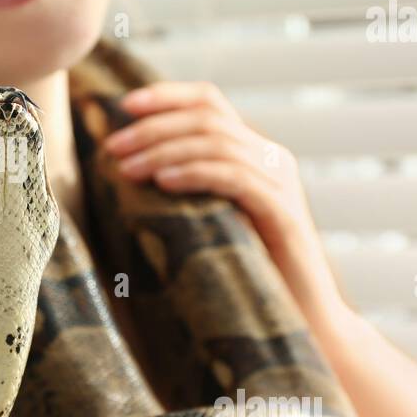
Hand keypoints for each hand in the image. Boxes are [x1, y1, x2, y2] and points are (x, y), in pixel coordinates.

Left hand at [102, 80, 354, 344]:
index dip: (167, 96)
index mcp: (255, 153)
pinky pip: (235, 178)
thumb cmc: (248, 274)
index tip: (123, 105)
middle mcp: (272, 159)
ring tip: (126, 168)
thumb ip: (187, 189)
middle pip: (208, 118)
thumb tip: (126, 171)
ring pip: (216, 144)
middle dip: (154, 127)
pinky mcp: (282, 213)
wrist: (303, 320)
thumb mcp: (212, 219)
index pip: (210, 102)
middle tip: (112, 147)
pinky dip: (195, 174)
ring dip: (164, 151)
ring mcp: (280, 183)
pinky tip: (163, 182)